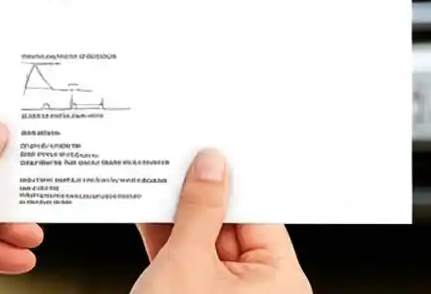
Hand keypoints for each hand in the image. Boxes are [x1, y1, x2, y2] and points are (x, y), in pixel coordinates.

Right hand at [132, 150, 311, 293]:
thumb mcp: (186, 264)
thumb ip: (198, 211)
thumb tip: (210, 168)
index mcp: (282, 282)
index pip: (260, 214)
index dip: (232, 180)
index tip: (210, 151)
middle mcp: (262, 292)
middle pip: (231, 226)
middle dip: (200, 195)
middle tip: (178, 158)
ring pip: (204, 245)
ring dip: (178, 218)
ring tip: (156, 180)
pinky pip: (187, 265)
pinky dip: (167, 243)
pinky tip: (148, 214)